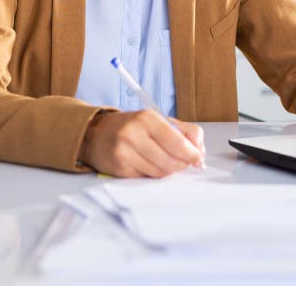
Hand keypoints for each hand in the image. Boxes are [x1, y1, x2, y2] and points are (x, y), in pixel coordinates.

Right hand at [78, 111, 205, 177]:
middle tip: (185, 162)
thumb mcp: (156, 120)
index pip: (177, 142)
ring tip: (166, 161)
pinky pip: (148, 177)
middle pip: (170, 161)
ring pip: (161, 172)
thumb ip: (183, 131)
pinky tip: (150, 164)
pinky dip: (154, 174)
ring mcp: (125, 153)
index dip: (192, 154)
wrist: (96, 134)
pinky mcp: (120, 169)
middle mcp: (133, 134)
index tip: (198, 158)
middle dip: (182, 164)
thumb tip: (200, 150)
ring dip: (169, 170)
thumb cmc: (131, 126)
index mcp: (146, 118)